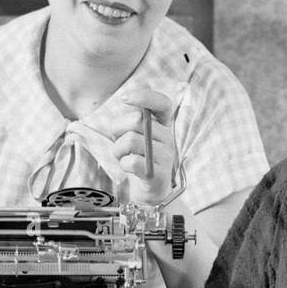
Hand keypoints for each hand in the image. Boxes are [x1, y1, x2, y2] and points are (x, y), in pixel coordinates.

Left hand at [107, 85, 180, 206]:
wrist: (149, 191)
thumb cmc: (138, 158)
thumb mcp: (133, 135)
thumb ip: (130, 120)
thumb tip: (130, 105)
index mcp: (164, 125)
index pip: (163, 103)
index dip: (145, 96)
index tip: (124, 98)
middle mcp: (168, 138)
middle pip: (137, 120)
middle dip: (118, 130)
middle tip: (118, 141)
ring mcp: (166, 157)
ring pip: (131, 140)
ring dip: (118, 150)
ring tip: (122, 156)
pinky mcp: (158, 175)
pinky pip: (133, 162)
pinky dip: (123, 164)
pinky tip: (128, 167)